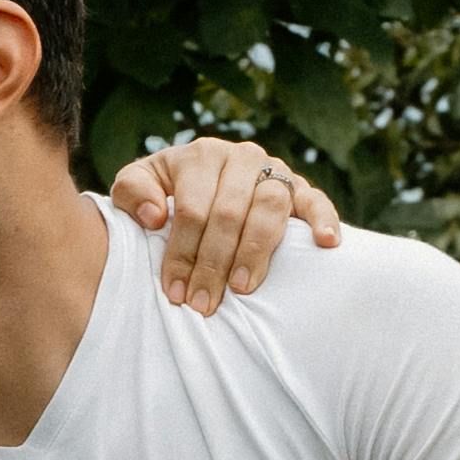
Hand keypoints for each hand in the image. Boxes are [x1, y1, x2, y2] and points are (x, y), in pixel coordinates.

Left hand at [101, 132, 341, 312]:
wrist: (202, 176)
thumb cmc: (166, 191)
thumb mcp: (137, 184)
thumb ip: (132, 193)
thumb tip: (155, 216)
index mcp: (201, 155)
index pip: (192, 209)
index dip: (183, 253)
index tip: (175, 292)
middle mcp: (240, 157)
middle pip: (229, 213)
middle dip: (213, 264)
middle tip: (204, 304)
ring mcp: (274, 171)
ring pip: (269, 207)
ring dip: (256, 251)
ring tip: (242, 288)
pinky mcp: (300, 187)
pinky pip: (316, 200)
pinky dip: (324, 219)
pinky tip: (327, 243)